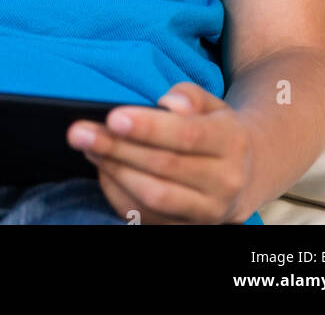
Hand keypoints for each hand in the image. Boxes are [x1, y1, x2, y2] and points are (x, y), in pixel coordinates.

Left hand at [66, 81, 257, 223]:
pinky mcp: (189, 229)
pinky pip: (148, 217)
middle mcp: (224, 182)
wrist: (244, 174)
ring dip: (114, 171)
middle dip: (117, 148)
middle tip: (80, 132)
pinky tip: (103, 170)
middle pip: (164, 167)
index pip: (187, 135)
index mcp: (232, 143)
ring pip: (154, 196)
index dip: (149, 128)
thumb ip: (191, 95)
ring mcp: (208, 211)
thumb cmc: (217, 130)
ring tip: (88, 148)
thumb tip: (168, 103)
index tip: (112, 117)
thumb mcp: (213, 104)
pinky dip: (119, 194)